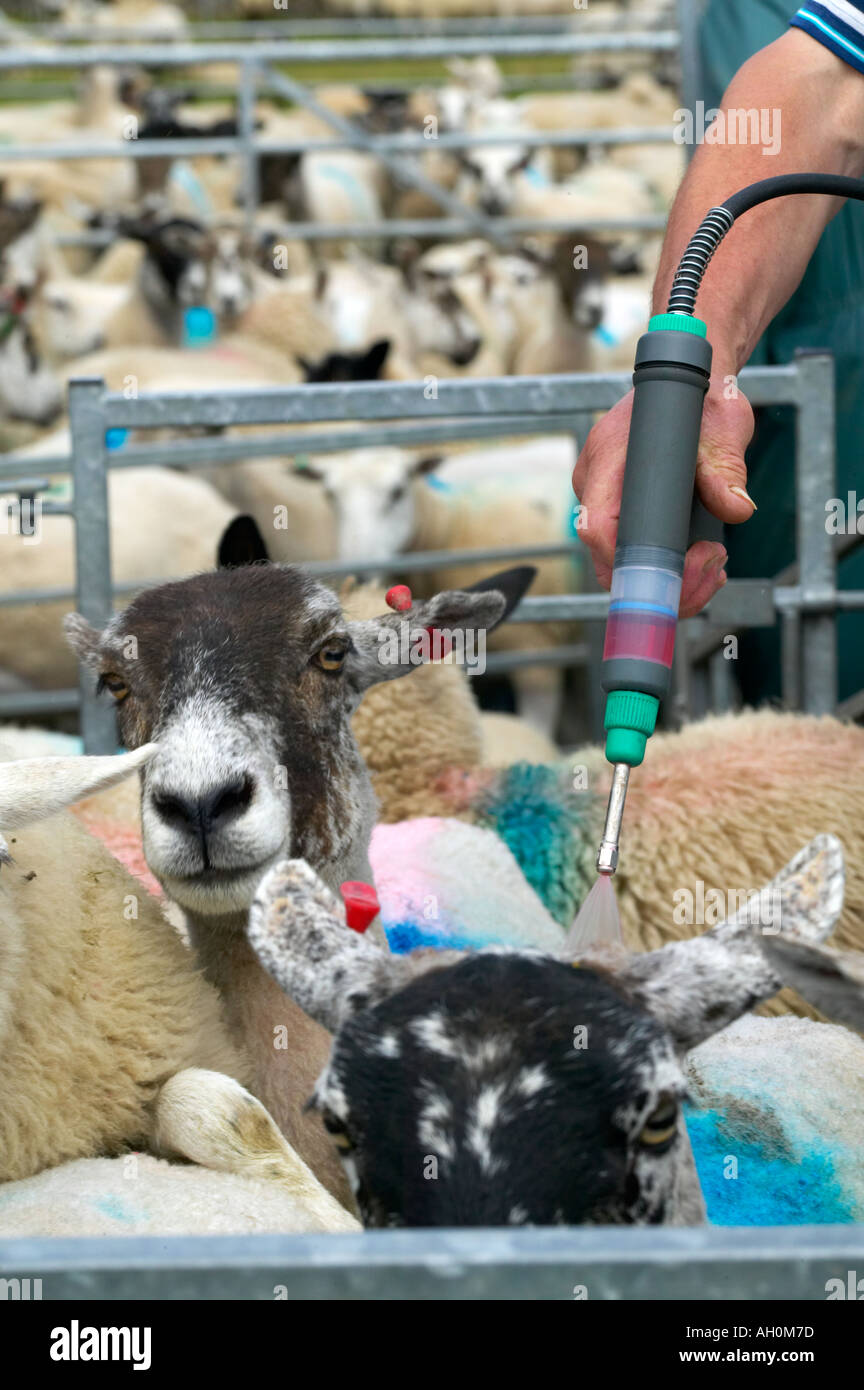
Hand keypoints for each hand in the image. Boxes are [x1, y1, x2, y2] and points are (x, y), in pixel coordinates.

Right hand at [572, 377, 755, 617]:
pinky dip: (667, 567)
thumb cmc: (703, 399)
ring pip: (622, 562)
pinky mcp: (620, 511)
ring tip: (715, 566)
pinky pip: (632, 551)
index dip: (631, 560)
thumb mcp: (724, 428)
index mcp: (607, 457)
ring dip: (670, 577)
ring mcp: (604, 500)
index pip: (596, 526)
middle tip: (712, 570)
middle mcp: (595, 484)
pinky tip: (703, 565)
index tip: (683, 563)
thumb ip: (726, 469)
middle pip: (609, 557)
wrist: (695, 386)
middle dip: (660, 579)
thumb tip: (736, 509)